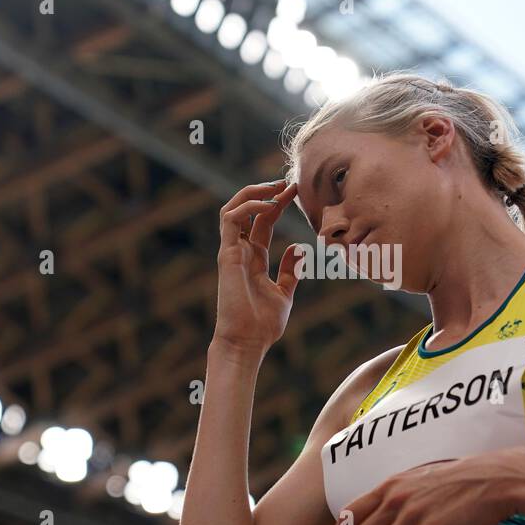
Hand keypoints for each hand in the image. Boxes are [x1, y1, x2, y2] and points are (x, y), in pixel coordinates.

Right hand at [213, 179, 301, 353]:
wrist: (247, 342)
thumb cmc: (263, 325)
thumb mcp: (284, 293)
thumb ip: (290, 270)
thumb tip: (298, 247)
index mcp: (254, 259)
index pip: (264, 222)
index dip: (278, 204)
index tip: (295, 191)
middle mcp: (241, 252)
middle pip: (250, 211)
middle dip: (268, 193)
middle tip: (288, 183)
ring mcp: (232, 252)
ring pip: (233, 209)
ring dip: (253, 193)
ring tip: (276, 187)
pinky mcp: (227, 255)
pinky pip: (231, 220)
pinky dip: (248, 207)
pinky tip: (269, 205)